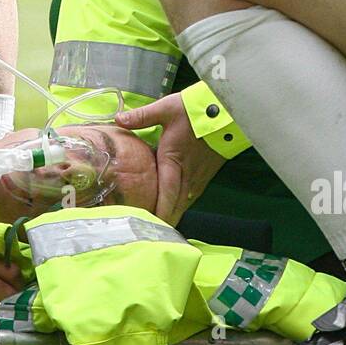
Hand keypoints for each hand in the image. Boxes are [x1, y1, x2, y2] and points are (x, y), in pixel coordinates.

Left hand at [116, 92, 225, 223]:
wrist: (227, 111)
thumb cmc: (196, 110)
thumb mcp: (166, 109)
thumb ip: (142, 116)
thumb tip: (118, 119)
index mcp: (174, 160)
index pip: (166, 193)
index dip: (159, 211)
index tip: (149, 225)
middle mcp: (188, 173)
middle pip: (176, 204)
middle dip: (165, 220)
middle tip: (151, 235)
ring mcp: (199, 175)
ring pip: (186, 202)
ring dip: (175, 214)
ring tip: (162, 227)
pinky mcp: (206, 173)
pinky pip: (193, 195)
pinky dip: (184, 204)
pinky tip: (177, 208)